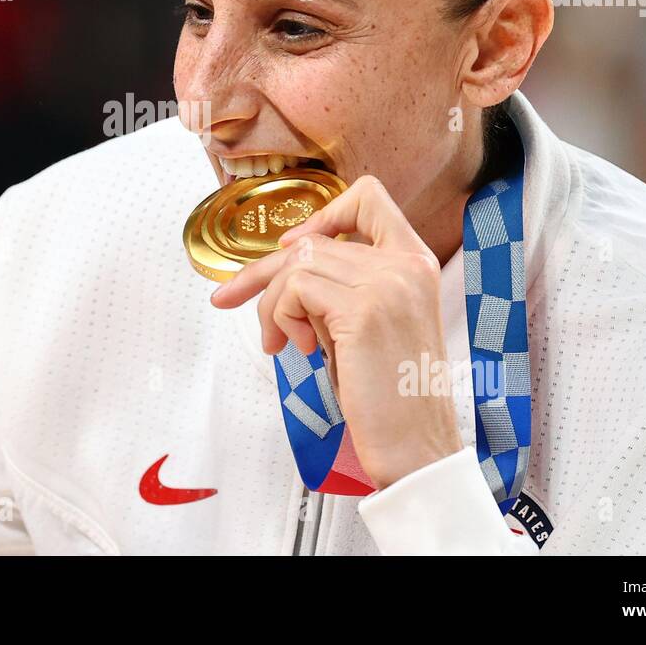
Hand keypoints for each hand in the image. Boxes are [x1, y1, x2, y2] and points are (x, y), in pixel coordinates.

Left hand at [210, 175, 461, 486]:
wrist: (416, 447)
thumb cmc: (389, 396)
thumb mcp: (372, 324)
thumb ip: (345, 287)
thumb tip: (286, 262)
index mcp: (415, 262)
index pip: (369, 197)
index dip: (323, 215)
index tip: (293, 247)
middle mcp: (406, 264)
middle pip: (313, 239)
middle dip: (265, 274)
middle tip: (229, 297)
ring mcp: (386, 283)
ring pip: (297, 263)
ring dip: (273, 304)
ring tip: (283, 343)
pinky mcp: (362, 310)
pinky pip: (295, 289)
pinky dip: (281, 316)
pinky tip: (299, 348)